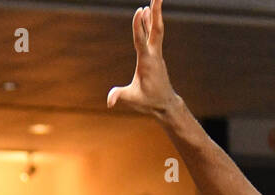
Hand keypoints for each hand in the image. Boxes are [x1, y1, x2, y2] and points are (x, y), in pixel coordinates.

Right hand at [107, 0, 180, 117]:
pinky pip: (154, 34)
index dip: (139, 26)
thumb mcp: (133, 99)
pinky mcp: (156, 54)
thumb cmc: (149, 101)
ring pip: (156, 29)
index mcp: (147, 63)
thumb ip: (120, 96)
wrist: (165, 104)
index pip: (141, 41)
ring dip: (154, 14)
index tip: (139, 10)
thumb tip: (109, 102)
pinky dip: (151, 22)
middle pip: (156, 29)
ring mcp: (156, 53)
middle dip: (156, 12)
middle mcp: (154, 55)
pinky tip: (148, 12)